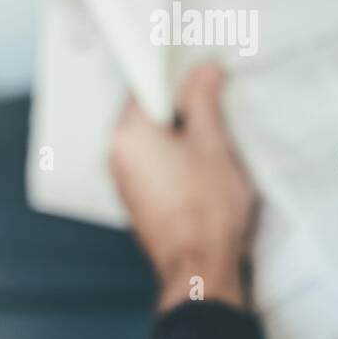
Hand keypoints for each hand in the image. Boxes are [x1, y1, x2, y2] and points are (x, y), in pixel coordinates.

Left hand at [109, 63, 256, 311]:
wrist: (200, 266)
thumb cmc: (207, 210)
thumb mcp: (214, 145)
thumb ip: (204, 102)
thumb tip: (204, 72)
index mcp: (130, 133)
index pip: (147, 84)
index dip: (179, 75)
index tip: (205, 73)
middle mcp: (118, 153)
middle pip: (149, 112)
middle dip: (184, 106)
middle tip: (219, 106)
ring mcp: (126, 179)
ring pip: (154, 139)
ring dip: (183, 134)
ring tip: (217, 142)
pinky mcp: (140, 199)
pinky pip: (156, 164)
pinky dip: (178, 158)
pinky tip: (206, 170)